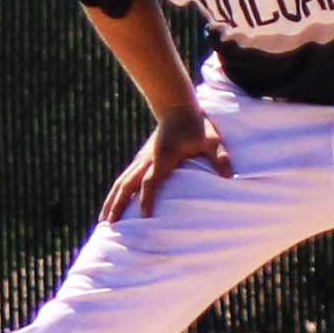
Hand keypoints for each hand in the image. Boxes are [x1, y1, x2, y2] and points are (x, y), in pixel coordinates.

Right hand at [101, 112, 231, 221]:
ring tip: (104, 222)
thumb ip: (219, 157)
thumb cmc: (196, 125)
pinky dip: (115, 193)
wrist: (178, 106)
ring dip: (112, 201)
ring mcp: (141, 160)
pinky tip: (111, 205)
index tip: (144, 217)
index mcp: (164, 157)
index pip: (152, 181)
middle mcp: (148, 159)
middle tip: (109, 226)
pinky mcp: (140, 160)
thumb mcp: (212, 139)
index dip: (148, 198)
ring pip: (121, 183)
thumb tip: (229, 177)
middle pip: (127, 185)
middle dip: (118, 205)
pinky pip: (124, 179)